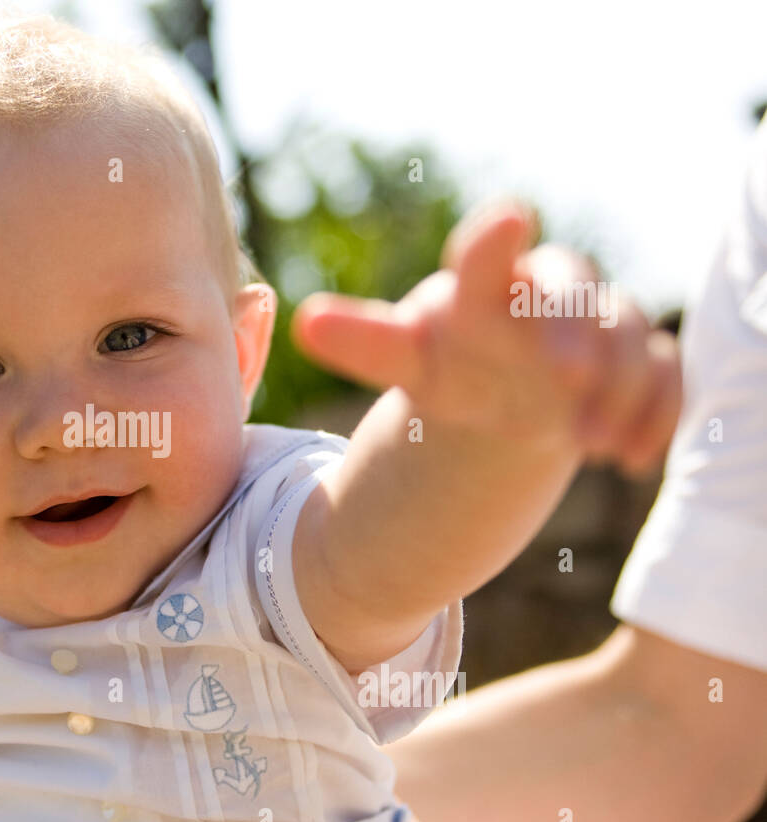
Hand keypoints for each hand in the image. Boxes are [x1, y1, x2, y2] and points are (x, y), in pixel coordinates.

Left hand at [290, 201, 681, 475]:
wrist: (506, 387)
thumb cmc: (452, 359)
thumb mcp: (406, 355)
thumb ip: (364, 340)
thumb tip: (304, 320)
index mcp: (485, 286)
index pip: (486, 257)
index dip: (494, 241)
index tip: (506, 216)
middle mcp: (548, 295)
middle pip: (574, 292)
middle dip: (573, 330)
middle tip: (562, 377)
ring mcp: (602, 328)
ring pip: (629, 334)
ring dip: (618, 384)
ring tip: (591, 443)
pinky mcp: (641, 365)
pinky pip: (666, 376)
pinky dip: (655, 413)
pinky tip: (630, 457)